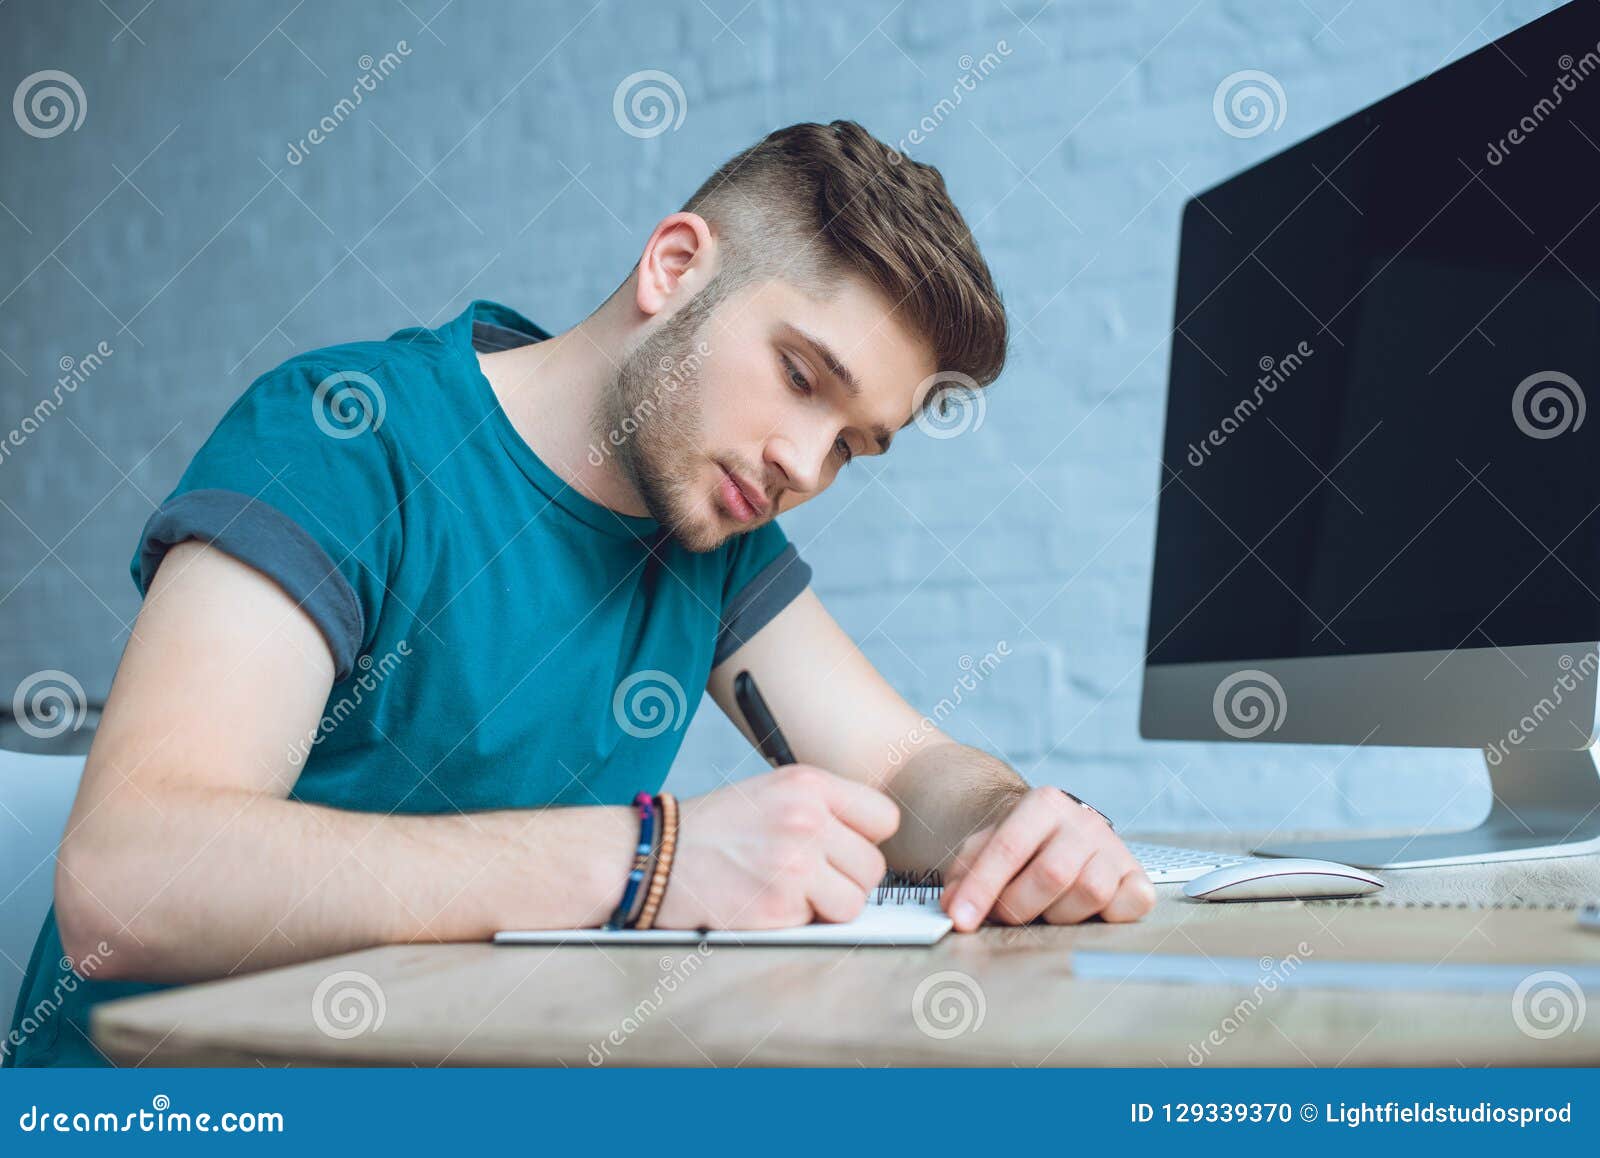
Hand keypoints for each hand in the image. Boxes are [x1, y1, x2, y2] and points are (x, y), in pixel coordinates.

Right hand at [654, 765, 898, 929]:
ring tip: (791, 891)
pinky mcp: (780, 905)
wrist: (655, 856)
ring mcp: (795, 863)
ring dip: (828, 906)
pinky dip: (797, 921)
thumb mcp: (772, 792)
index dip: (866, 839)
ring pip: (854, 901)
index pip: (883, 818)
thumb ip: (824, 809)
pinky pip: (819, 923)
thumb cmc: (714, 828)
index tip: (845, 848)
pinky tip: (765, 901)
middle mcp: (808, 819)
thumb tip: (871, 846)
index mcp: (808, 784)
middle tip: (811, 878)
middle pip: (873, 867)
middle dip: (847, 880)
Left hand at [940, 786, 1154, 929]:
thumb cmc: (1023, 845)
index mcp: (1044, 804)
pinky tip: (1084, 912)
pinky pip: (1132, 902)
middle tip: (1002, 915)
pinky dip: (1108, 915)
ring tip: (1043, 909)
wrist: (1060, 834)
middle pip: (1052, 873)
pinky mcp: (1137, 876)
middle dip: (1018, 906)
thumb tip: (954, 909)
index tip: (961, 919)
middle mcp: (1084, 821)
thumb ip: (966, 873)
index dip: (982, 887)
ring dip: (1058, 914)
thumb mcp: (988, 847)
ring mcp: (1114, 848)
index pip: (1009, 847)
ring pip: (1090, 890)